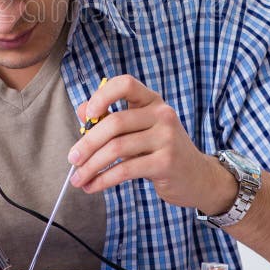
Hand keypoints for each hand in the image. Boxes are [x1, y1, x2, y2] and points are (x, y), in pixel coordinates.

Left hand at [68, 75, 235, 213]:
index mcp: (152, 101)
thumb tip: (82, 111)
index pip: (126, 84)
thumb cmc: (160, 150)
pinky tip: (93, 186)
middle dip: (88, 143)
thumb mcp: (138, 130)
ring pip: (117, 148)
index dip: (103, 95)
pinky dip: (104, 179)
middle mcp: (162, 114)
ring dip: (92, 166)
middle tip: (72, 159)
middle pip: (115, 122)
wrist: (197, 176)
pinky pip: (126, 169)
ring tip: (78, 178)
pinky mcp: (166, 162)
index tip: (87, 114)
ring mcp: (167, 137)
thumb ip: (111, 118)